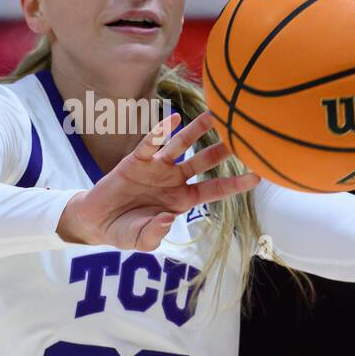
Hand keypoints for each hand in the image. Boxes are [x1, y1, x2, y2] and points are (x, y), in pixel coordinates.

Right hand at [57, 112, 260, 250]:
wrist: (96, 221)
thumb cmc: (124, 232)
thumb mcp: (141, 241)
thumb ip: (154, 234)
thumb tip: (167, 220)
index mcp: (182, 201)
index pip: (214, 189)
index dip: (235, 183)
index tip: (258, 176)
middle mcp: (174, 181)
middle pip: (204, 161)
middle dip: (223, 149)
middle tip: (243, 135)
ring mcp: (157, 168)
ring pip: (181, 145)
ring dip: (197, 130)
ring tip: (214, 114)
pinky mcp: (136, 160)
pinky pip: (151, 143)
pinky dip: (160, 132)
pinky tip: (173, 119)